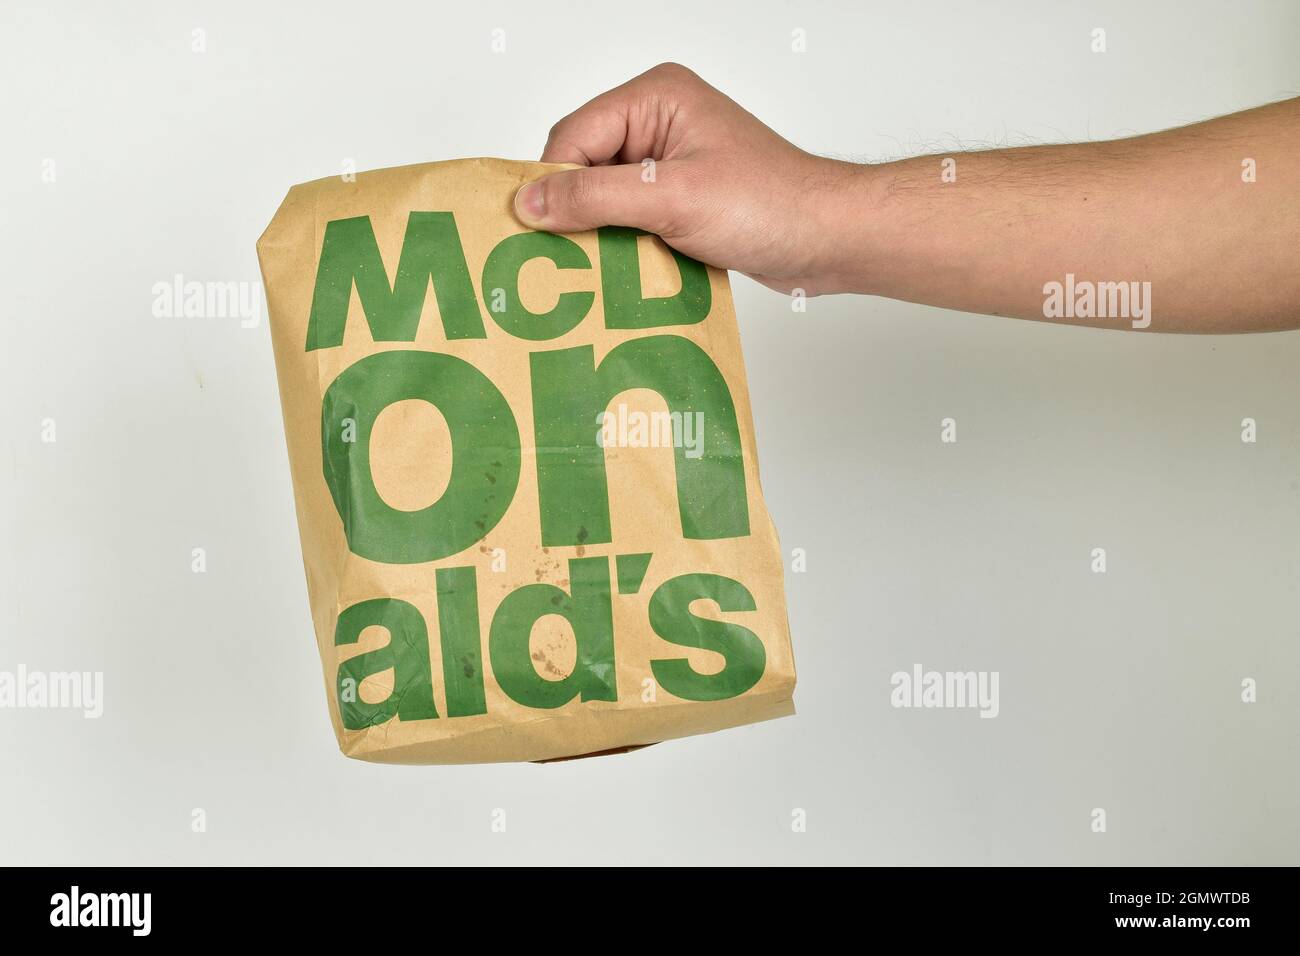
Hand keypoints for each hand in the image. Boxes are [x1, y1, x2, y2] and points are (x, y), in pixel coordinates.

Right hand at [513, 63, 866, 294]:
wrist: (829, 239)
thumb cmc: (769, 206)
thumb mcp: (671, 199)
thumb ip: (594, 198)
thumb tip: (528, 202)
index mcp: (655, 98)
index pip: (573, 137)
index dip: (552, 186)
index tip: (532, 234)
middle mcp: (658, 123)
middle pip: (583, 169)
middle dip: (574, 215)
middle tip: (559, 261)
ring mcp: (670, 163)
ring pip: (604, 201)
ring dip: (600, 238)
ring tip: (593, 274)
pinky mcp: (680, 200)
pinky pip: (630, 222)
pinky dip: (623, 249)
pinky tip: (621, 277)